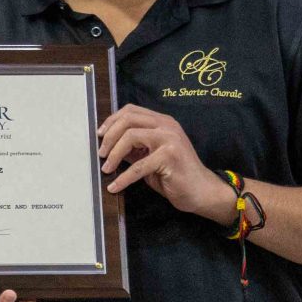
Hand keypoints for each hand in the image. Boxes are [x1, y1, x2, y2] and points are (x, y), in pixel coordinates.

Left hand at [98, 104, 232, 221]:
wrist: (201, 191)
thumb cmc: (174, 174)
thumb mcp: (149, 156)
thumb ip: (133, 147)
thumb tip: (108, 145)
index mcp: (162, 121)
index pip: (131, 111)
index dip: (111, 121)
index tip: (100, 135)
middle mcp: (166, 125)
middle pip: (128, 120)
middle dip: (109, 137)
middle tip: (101, 154)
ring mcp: (170, 139)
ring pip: (131, 137)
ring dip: (114, 155)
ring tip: (107, 169)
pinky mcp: (170, 156)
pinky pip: (138, 166)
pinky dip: (123, 178)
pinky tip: (115, 187)